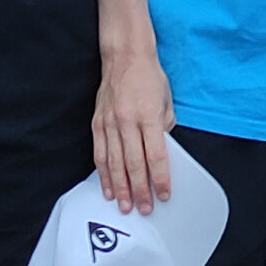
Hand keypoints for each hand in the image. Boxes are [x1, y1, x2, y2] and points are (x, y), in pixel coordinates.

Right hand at [93, 46, 175, 214]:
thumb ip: (165, 127)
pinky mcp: (98, 123)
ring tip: (125, 206)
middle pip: (134, 164)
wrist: (124, 56)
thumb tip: (162, 150)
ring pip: (114, 163)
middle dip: (140, 190)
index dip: (160, 178)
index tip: (164, 194)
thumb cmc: (149, 77)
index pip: (156, 155)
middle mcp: (127, 121)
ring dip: (121, 188)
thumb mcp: (167, 101)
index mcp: (148, 116)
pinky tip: (108, 188)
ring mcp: (110, 123)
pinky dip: (103, 174)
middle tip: (145, 209)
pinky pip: (100, 153)